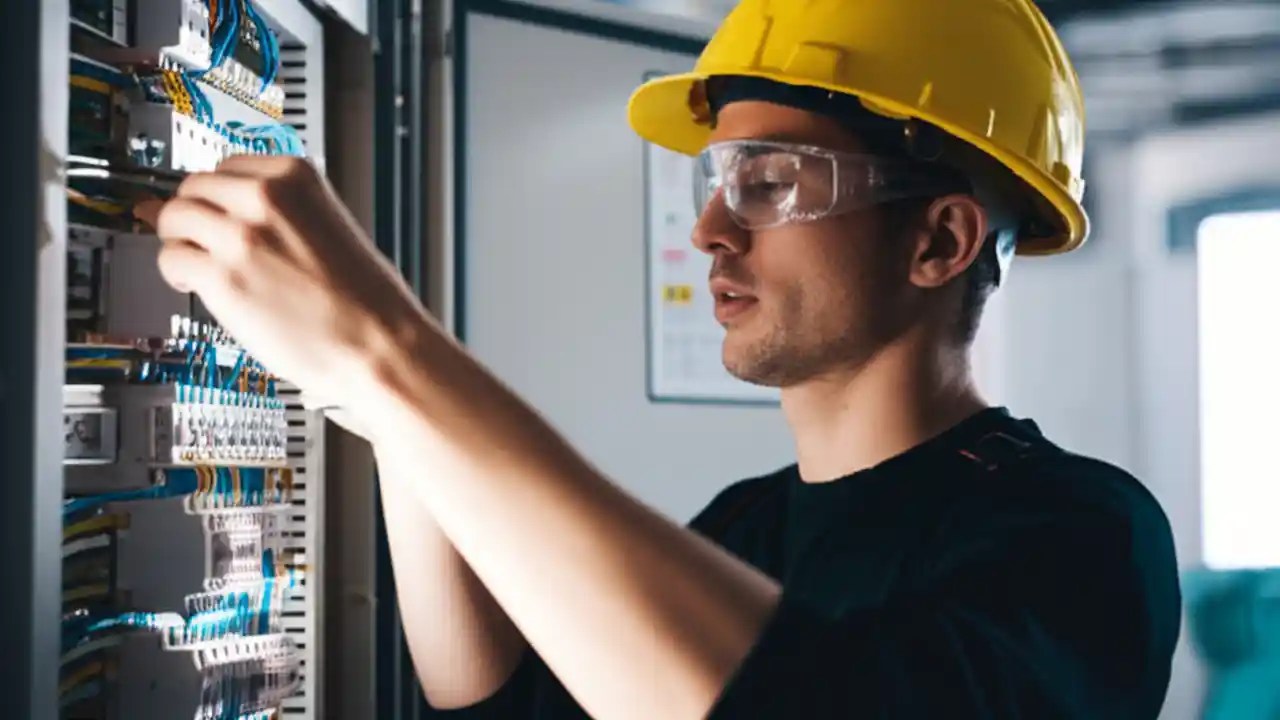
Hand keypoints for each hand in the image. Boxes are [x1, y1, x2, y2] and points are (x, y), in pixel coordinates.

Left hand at [135, 156, 429, 414]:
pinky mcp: (222, 277)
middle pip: (193, 187)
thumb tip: (223, 211)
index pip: (227, 165)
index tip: (219, 212)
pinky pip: (170, 259)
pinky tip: (202, 288)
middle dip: (194, 216)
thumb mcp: (329, 227)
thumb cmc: (365, 301)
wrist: (379, 345)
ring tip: (202, 267)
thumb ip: (276, 213)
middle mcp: (264, 197)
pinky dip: (177, 275)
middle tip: (207, 243)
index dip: (219, 195)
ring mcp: (241, 234)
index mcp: (296, 176)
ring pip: (173, 217)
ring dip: (180, 242)